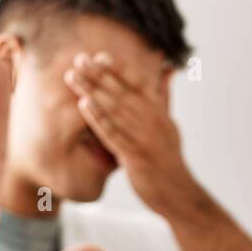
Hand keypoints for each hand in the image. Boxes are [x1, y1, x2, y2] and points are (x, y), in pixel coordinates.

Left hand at [64, 52, 199, 213]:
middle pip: (121, 92)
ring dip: (91, 91)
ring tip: (72, 77)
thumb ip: (164, 97)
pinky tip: (83, 104)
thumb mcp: (170, 125)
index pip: (137, 84)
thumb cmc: (169, 160)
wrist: (179, 194)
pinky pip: (113, 133)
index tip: (98, 56)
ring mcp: (144, 138)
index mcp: (160, 112)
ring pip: (114, 109)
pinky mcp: (136, 156)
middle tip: (78, 60)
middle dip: (98, 75)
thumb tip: (167, 71)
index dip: (118, 69)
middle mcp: (153, 121)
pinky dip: (97, 117)